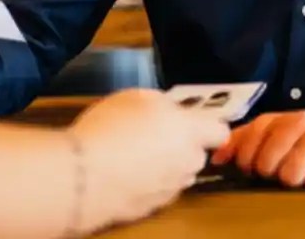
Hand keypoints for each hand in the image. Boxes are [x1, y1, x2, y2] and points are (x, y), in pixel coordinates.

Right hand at [69, 89, 229, 232]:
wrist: (85, 175)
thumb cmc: (110, 129)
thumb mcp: (136, 96)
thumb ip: (162, 103)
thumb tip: (167, 109)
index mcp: (191, 131)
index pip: (220, 131)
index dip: (207, 126)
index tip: (192, 121)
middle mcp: (188, 162)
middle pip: (197, 154)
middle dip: (181, 146)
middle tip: (153, 134)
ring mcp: (171, 188)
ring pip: (177, 175)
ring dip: (164, 166)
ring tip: (133, 155)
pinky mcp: (151, 208)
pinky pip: (155, 191)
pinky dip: (145, 184)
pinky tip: (122, 174)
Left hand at [209, 111, 304, 192]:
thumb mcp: (276, 138)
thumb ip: (244, 144)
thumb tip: (216, 158)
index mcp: (284, 117)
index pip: (256, 131)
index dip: (246, 153)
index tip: (246, 168)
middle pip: (272, 153)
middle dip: (268, 170)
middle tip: (273, 177)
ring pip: (293, 170)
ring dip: (291, 180)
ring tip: (296, 181)